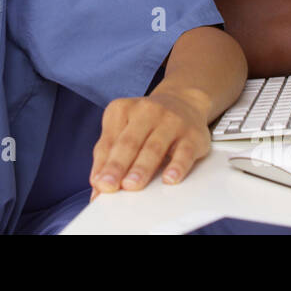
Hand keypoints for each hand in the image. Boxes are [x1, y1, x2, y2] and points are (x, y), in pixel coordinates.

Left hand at [89, 91, 210, 201]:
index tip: (98, 185)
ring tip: (132, 185)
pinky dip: (177, 166)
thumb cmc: (146, 124)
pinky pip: (185, 152)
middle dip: (117, 165)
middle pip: (129, 142)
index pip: (109, 141)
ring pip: (154, 147)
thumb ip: (107, 155)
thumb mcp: (122, 130)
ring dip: (142, 168)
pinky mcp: (193, 135)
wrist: (183, 102)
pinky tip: (169, 179)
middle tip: (109, 185)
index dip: (102, 165)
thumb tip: (98, 187)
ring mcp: (171, 121)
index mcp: (122, 109)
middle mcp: (146, 111)